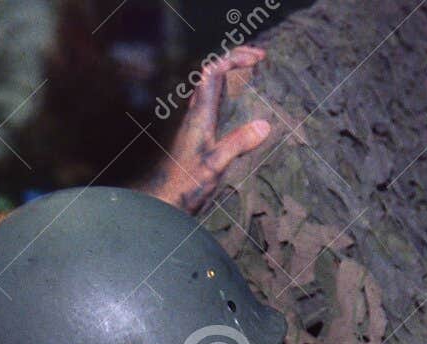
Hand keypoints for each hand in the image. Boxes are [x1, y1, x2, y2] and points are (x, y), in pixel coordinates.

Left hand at [140, 46, 271, 213]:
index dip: (235, 58)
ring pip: (211, 88)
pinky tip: (242, 106)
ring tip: (254, 74)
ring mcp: (195, 124)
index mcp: (199, 115)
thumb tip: (264, 124)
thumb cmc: (184, 185)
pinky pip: (213, 104)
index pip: (214, 72)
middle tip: (260, 59)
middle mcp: (195, 115)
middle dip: (236, 60)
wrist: (162, 202)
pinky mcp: (197, 136)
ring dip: (231, 75)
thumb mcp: (214, 165)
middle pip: (212, 74)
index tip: (258, 58)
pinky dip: (229, 95)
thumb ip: (237, 143)